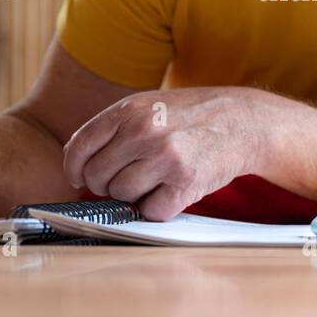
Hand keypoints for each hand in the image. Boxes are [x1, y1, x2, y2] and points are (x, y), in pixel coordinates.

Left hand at [61, 88, 262, 220]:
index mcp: (129, 110)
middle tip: (127, 177)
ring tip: (154, 180)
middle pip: (98, 177)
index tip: (78, 178)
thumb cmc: (190, 116)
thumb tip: (75, 159)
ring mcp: (165, 158)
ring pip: (122, 196)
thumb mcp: (148, 106)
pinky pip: (151, 210)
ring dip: (134, 196)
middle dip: (107, 184)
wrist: (241, 121)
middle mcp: (144, 131)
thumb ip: (113, 128)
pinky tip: (170, 190)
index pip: (80, 147)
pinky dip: (157, 207)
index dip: (74, 168)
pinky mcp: (186, 182)